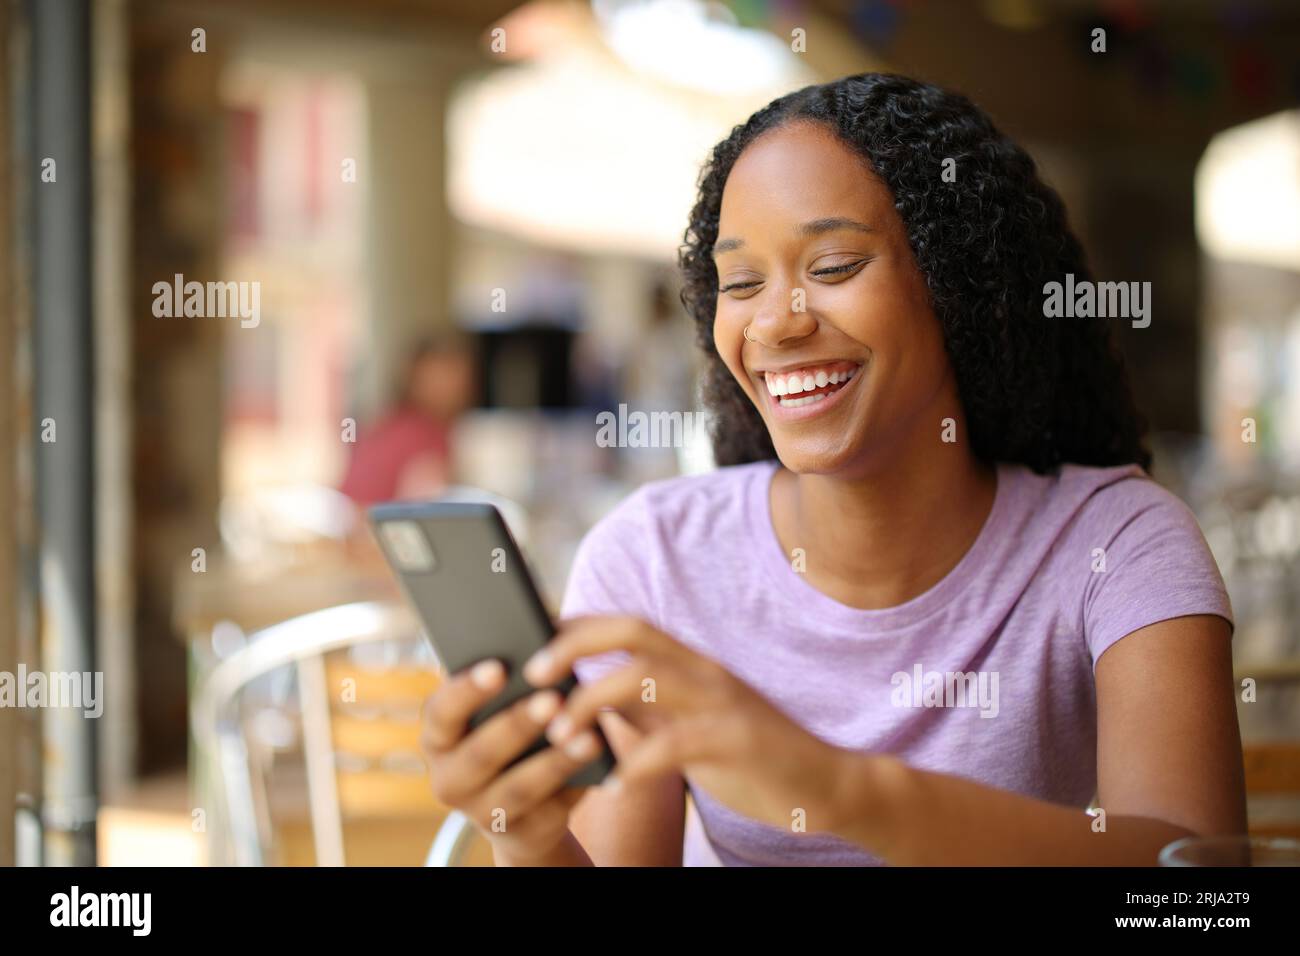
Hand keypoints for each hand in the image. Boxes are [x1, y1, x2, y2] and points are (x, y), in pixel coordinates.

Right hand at [419, 659, 602, 861]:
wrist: (523, 807)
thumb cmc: (511, 736)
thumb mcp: (500, 711)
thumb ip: (510, 685)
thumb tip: (547, 646)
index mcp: (438, 736)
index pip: (442, 711)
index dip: (466, 691)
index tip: (498, 667)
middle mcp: (448, 779)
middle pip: (481, 753)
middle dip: (518, 725)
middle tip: (553, 698)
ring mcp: (480, 812)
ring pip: (519, 788)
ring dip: (555, 761)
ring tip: (589, 736)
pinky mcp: (518, 835)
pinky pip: (549, 810)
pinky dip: (575, 783)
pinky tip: (599, 762)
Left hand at [523, 616, 861, 835]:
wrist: (826, 782)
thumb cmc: (747, 755)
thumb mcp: (686, 724)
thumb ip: (642, 707)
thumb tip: (581, 697)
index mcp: (691, 663)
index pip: (627, 623)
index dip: (577, 625)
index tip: (531, 639)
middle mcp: (705, 671)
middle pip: (632, 630)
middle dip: (575, 644)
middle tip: (533, 674)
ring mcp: (723, 702)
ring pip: (646, 677)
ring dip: (591, 701)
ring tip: (560, 734)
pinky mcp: (737, 741)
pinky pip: (675, 743)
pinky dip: (635, 762)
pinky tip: (611, 784)